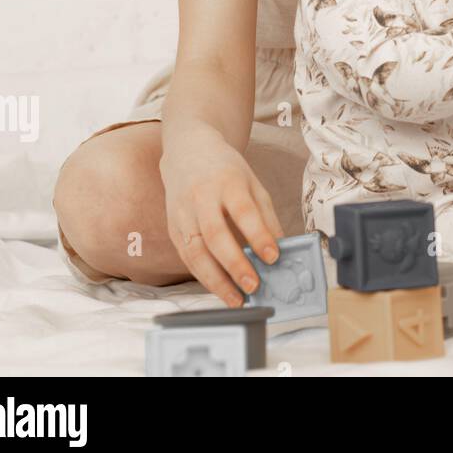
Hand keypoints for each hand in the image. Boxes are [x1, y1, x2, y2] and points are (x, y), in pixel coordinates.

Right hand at [160, 126, 285, 307]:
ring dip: (216, 280)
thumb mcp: (253, 183)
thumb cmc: (226, 171)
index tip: (274, 257)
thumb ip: (266, 216)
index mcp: (227, 182)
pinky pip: (186, 257)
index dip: (258, 236)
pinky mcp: (172, 228)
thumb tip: (280, 249)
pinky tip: (219, 289)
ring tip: (237, 300)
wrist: (188, 153)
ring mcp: (182, 214)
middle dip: (235, 264)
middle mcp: (201, 198)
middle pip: (215, 235)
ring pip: (195, 252)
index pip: (243, 212)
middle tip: (253, 286)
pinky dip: (202, 276)